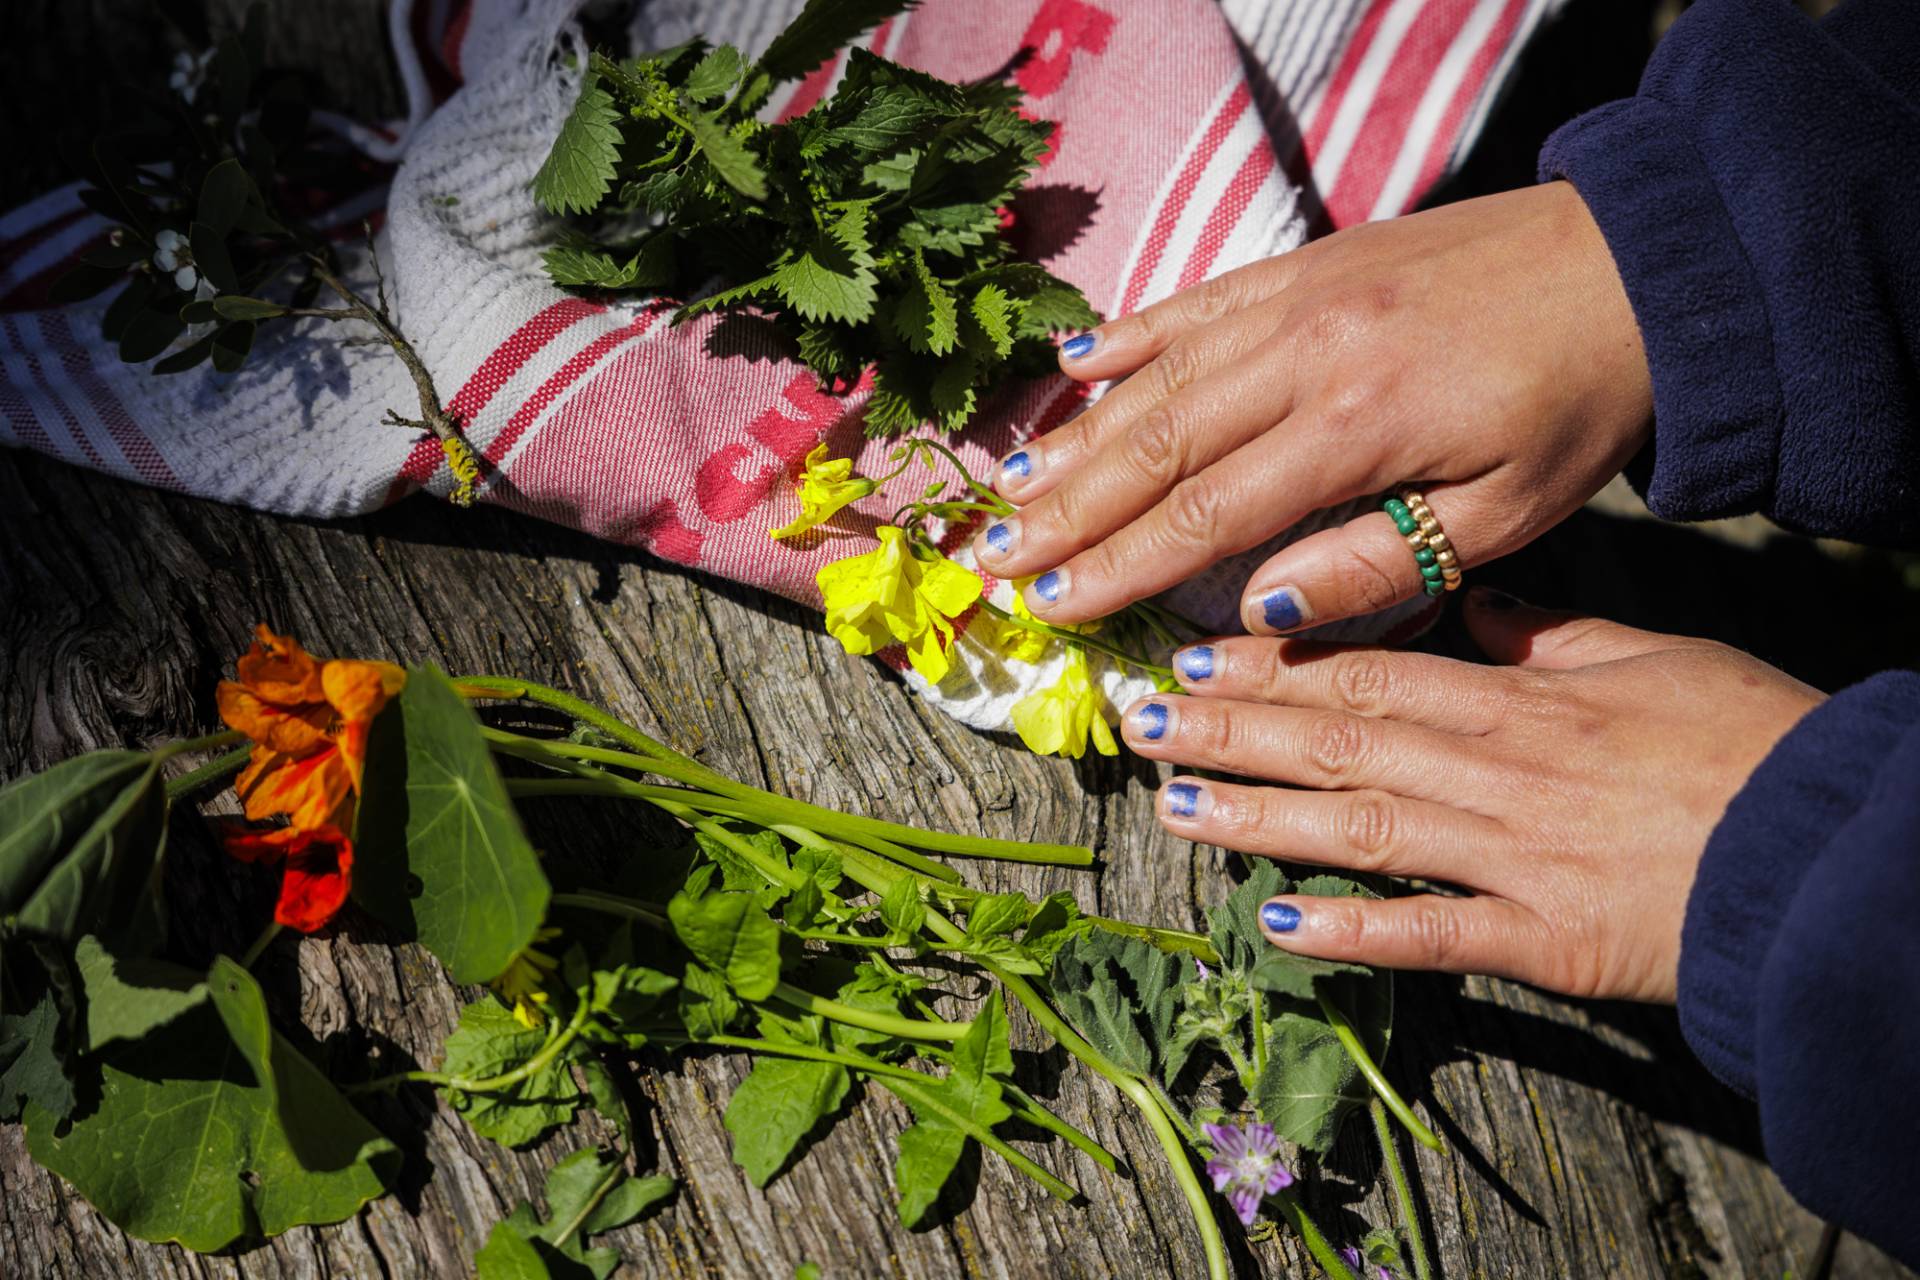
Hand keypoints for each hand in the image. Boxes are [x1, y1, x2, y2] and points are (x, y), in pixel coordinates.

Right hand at [973, 183, 1653, 632]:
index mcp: (1357, 427)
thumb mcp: (1501, 515)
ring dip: (1079, 436)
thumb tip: (1258, 610)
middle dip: (1070, 510)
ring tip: (1012, 488)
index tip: (1050, 606)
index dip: (1118, 567)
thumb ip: (1374, 564)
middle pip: (1157, 442)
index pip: (1207, 511)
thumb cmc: (1574, 405)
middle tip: (997, 559)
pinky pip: (1195, 303)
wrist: (1633, 263)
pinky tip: (1072, 369)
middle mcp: (1306, 352)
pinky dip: (1129, 338)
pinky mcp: (1305, 263)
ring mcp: (1298, 296)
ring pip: (1160, 374)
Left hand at [1119, 589, 1822, 1001]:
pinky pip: (1431, 935)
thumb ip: (1549, 636)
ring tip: (1170, 802)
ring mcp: (1512, 857)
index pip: (1371, 672)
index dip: (1273, 666)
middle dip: (1231, 729)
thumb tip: (1474, 602)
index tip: (1195, 655)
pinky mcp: (1541, 939)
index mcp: (1520, 699)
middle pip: (1341, 742)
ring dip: (1258, 815)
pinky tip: (1274, 925)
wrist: (1829, 849)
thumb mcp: (1652, 658)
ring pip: (1360, 826)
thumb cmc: (1748, 744)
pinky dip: (1352, 931)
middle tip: (1139, 719)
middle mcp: (1496, 770)